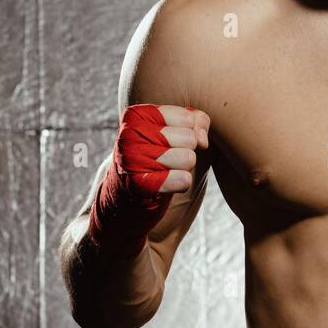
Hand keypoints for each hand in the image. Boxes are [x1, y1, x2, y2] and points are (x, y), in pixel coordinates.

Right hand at [87, 103, 210, 258]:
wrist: (124, 211)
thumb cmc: (155, 169)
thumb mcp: (175, 139)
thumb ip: (196, 125)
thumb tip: (202, 135)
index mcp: (136, 116)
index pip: (189, 117)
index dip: (194, 136)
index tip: (175, 147)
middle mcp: (129, 132)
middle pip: (190, 138)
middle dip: (187, 155)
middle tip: (166, 165)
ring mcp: (131, 158)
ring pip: (188, 158)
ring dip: (183, 171)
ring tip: (163, 175)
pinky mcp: (138, 184)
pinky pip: (182, 179)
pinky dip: (180, 186)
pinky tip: (165, 189)